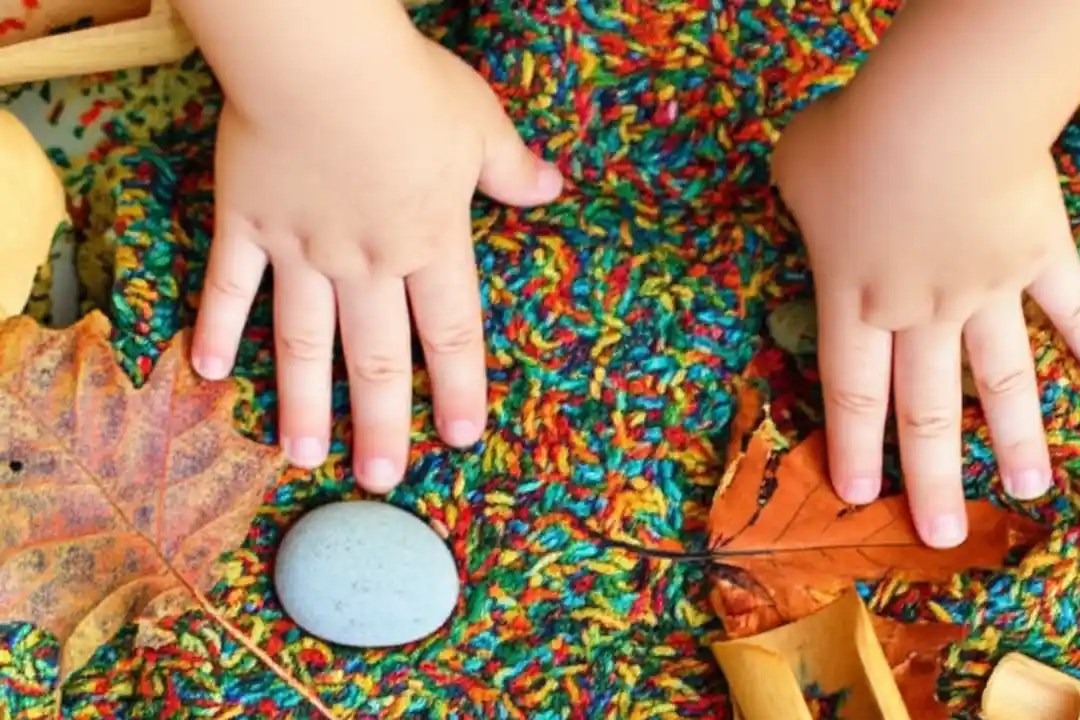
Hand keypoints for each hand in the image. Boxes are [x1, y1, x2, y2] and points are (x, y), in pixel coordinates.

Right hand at [190, 35, 561, 491]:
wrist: (323, 60)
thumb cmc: (409, 88)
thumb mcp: (480, 125)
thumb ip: (513, 168)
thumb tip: (552, 187)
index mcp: (429, 243)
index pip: (451, 333)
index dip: (458, 387)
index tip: (461, 439)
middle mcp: (367, 263)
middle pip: (375, 357)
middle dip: (380, 423)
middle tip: (380, 480)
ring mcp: (301, 249)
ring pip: (302, 341)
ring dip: (303, 403)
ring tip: (301, 457)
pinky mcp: (246, 223)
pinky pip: (230, 286)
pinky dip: (217, 328)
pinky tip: (208, 373)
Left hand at [771, 90, 1079, 547]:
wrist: (942, 113)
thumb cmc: (856, 140)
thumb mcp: (797, 168)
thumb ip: (800, 197)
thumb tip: (810, 192)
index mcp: (855, 301)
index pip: (852, 394)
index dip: (854, 448)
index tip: (861, 497)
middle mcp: (922, 313)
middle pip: (927, 412)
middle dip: (933, 479)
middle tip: (944, 535)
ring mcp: (987, 291)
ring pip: (1003, 382)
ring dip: (1016, 440)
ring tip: (1030, 490)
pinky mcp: (1041, 255)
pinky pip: (1072, 309)